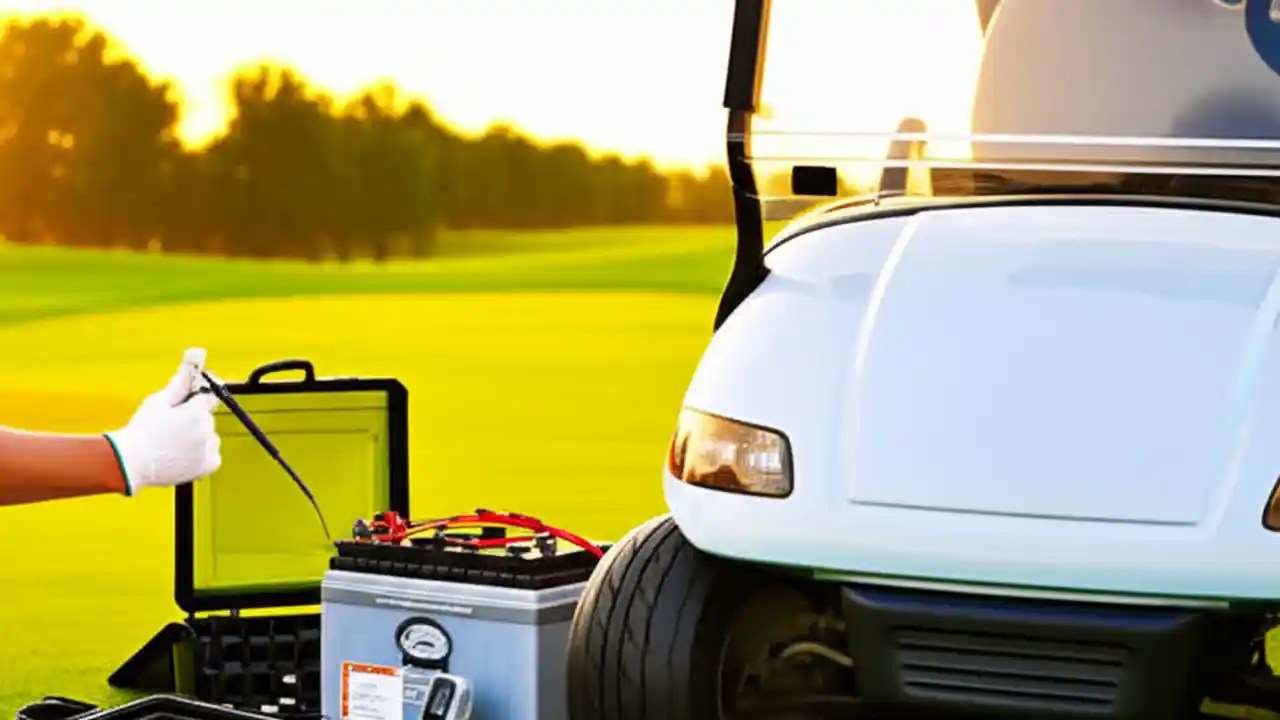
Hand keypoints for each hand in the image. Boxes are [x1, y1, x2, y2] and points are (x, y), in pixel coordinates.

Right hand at [105, 348, 222, 494]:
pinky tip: (181, 456)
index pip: (210, 395)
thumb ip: (180, 382)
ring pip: (209, 437)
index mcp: (197, 411)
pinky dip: (201, 455)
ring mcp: (209, 448)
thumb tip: (195, 356)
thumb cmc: (142, 430)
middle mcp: (207, 428)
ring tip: (173, 444)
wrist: (131, 462)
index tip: (189, 403)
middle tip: (171, 428)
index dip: (198, 398)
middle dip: (193, 419)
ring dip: (197, 438)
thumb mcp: (158, 401)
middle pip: (206, 418)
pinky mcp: (209, 465)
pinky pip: (211, 455)